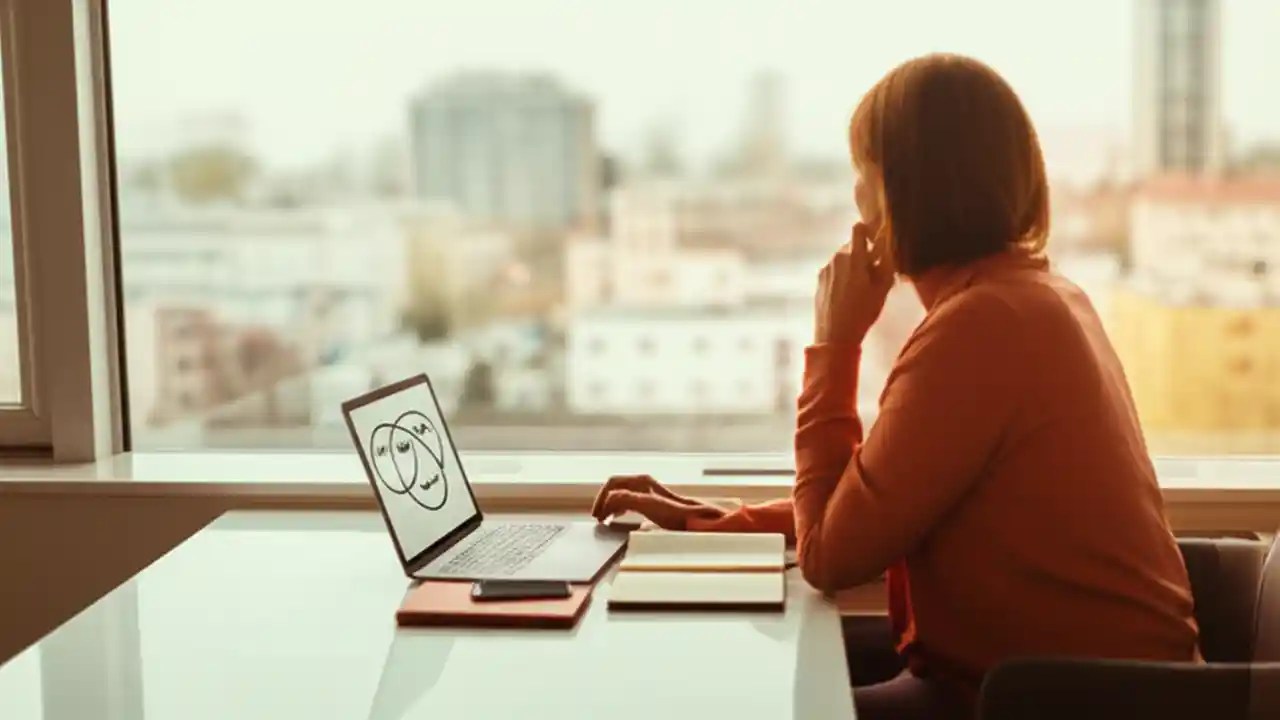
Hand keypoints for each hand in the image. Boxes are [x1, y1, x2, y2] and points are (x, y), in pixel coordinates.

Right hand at [590, 474, 726, 530]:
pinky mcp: (654, 502)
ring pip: (621, 493)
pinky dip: (620, 507)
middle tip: (597, 518)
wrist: (700, 521)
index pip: (612, 485)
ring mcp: (650, 492)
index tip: (597, 516)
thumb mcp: (649, 506)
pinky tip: (620, 517)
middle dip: (603, 501)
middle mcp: (645, 483)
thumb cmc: (679, 515)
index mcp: (641, 482)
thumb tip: (609, 500)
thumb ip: (628, 499)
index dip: (601, 500)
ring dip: (610, 504)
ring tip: (605, 519)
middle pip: (615, 487)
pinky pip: (630, 500)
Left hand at [814, 222, 893, 344]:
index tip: (876, 242)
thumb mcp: (882, 289)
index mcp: (853, 257)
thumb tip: (887, 245)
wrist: (834, 336)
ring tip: (860, 288)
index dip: (868, 230)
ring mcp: (825, 269)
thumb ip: (886, 263)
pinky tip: (846, 295)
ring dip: (852, 266)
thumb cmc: (862, 312)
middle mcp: (836, 258)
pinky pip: (834, 270)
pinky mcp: (819, 280)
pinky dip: (842, 276)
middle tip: (873, 274)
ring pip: (842, 258)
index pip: (858, 228)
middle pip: (852, 245)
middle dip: (863, 254)